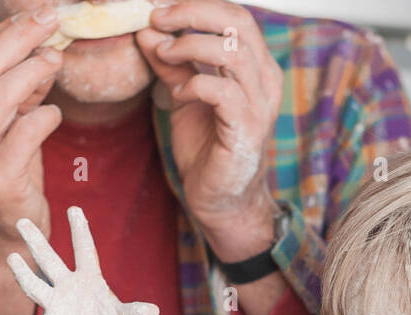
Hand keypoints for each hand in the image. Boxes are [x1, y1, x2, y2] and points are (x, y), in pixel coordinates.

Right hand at [0, 9, 65, 314]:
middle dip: (17, 39)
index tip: (32, 15)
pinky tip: (54, 113)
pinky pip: (23, 134)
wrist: (3, 239)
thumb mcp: (2, 131)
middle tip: (50, 20)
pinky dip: (44, 116)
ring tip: (54, 60)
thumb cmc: (5, 179)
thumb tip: (40, 52)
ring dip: (30, 72)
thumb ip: (15, 95)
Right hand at [7, 206, 158, 314]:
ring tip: (12, 258)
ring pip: (35, 285)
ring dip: (24, 273)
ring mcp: (58, 304)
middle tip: (22, 221)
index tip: (74, 209)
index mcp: (90, 279)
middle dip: (36, 242)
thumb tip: (152, 312)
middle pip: (49, 260)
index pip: (84, 250)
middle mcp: (69, 286)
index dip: (80, 230)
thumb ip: (137, 314)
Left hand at [137, 0, 282, 259]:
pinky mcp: (247, 129)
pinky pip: (221, 91)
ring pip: (231, 51)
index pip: (234, 15)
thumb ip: (170, 64)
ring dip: (189, 45)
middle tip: (157, 19)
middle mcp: (264, 81)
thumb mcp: (183, 96)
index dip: (196, 6)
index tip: (159, 11)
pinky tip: (178, 95)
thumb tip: (146, 30)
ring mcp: (260, 105)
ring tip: (164, 55)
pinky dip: (193, 84)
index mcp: (255, 67)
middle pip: (238, 22)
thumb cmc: (207, 148)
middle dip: (191, 13)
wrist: (221, 200)